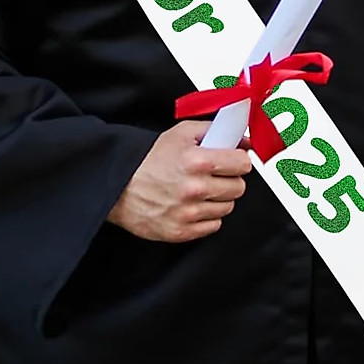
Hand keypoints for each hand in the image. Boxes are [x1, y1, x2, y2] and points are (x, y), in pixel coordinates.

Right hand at [107, 121, 250, 242]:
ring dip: (219, 199)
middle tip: (217, 176)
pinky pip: (213, 226)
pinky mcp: (180, 231)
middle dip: (231, 180)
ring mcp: (187, 212)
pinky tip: (195, 205)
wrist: (118, 184)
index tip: (234, 161)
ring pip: (227, 207)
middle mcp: (194, 188)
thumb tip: (246, 141)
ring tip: (202, 190)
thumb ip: (218, 131)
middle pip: (239, 187)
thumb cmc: (150, 158)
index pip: (243, 164)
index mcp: (198, 161)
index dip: (240, 161)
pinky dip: (207, 217)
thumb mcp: (183, 133)